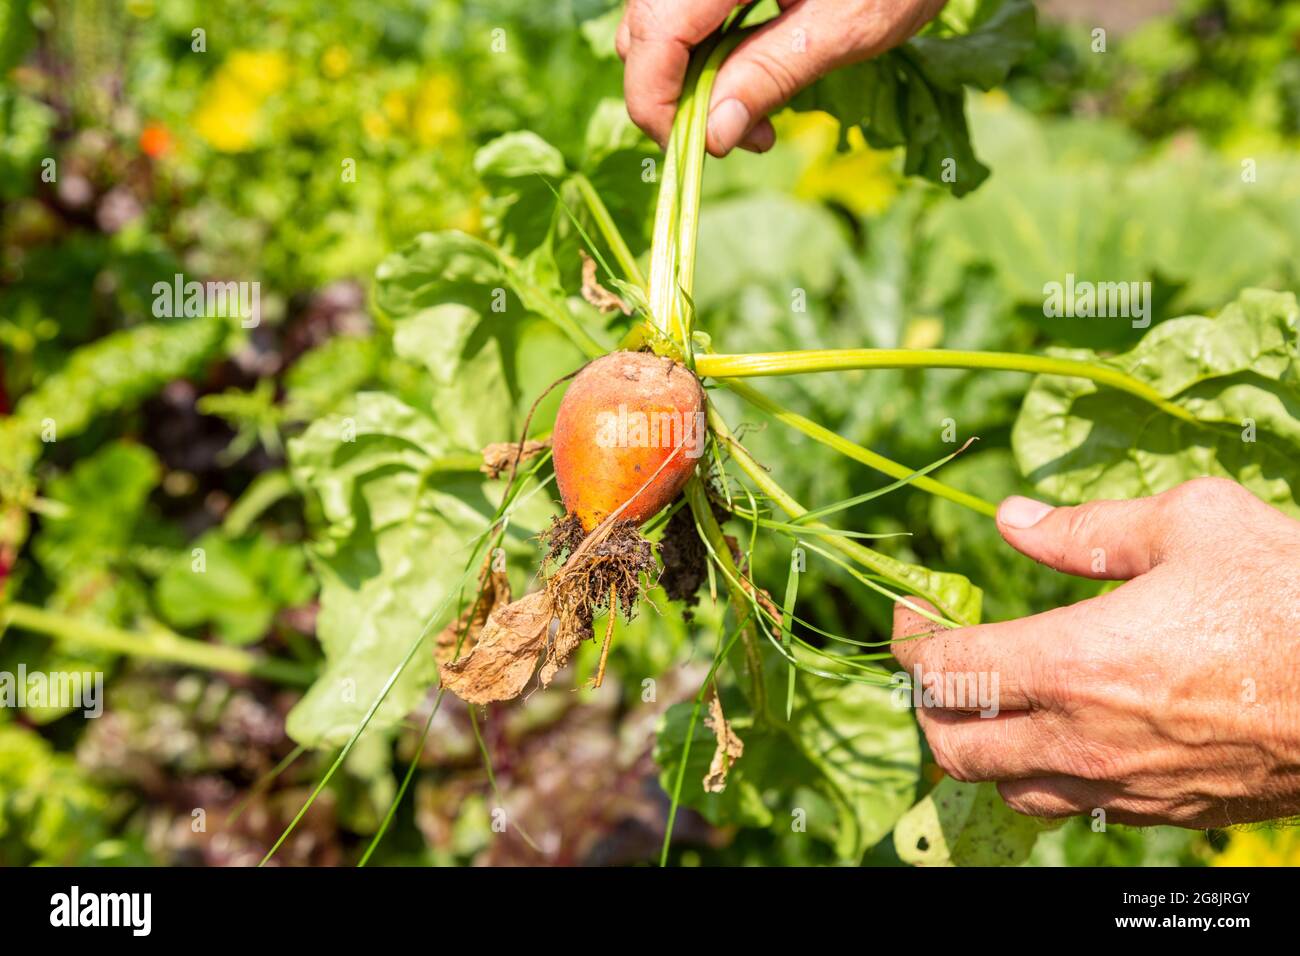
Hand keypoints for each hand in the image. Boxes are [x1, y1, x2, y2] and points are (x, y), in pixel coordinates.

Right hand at [617, 0, 947, 155]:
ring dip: (690, 77)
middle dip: (674, 97)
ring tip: (751, 111)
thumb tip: (712, 136)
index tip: (695, 152)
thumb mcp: (843, 26)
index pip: (652, 37)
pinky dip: (705, 48)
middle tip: (739, 135)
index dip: (655, 104)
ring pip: (656, 20)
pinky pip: (686, 8)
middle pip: (643, 29)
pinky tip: (749, 71)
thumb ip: (770, 75)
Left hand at [890, 477, 1299, 827]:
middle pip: (952, 747)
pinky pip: (1075, 807)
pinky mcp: (1171, 813)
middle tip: (946, 657)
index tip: (916, 608)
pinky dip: (1046, 773)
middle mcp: (1085, 739)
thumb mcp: (1191, 524)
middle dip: (929, 702)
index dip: (910, 637)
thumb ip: (1085, 529)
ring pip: (1008, 789)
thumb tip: (1010, 519)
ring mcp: (1127, 787)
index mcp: (1073, 663)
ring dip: (985, 745)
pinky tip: (1069, 730)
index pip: (943, 671)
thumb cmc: (1292, 594)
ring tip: (1000, 698)